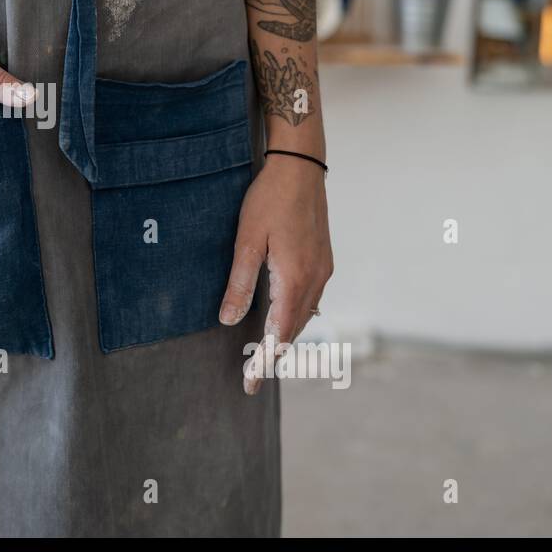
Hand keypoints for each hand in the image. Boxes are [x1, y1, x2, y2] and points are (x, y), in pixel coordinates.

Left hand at [218, 154, 332, 394]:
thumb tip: (228, 318)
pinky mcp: (323, 259)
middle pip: (294, 330)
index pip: (277, 334)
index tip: (251, 384)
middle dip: (273, 354)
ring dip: (285, 335)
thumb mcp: (246, 240)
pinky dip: (296, 315)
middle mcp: (314, 279)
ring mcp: (323, 269)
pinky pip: (311, 298)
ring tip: (264, 353)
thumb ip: (240, 282)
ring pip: (304, 315)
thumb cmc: (269, 199)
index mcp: (294, 279)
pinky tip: (284, 317)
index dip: (263, 361)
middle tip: (252, 375)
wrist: (300, 167)